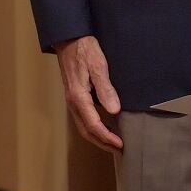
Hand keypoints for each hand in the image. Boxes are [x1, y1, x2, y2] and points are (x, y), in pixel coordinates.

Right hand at [53, 36, 122, 152]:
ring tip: (113, 144)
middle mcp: (73, 103)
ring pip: (83, 127)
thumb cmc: (85, 51)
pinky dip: (94, 128)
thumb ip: (106, 89)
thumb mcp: (99, 66)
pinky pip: (84, 118)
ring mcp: (73, 101)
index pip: (93, 125)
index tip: (120, 145)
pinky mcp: (75, 97)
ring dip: (98, 138)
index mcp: (78, 97)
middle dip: (103, 143)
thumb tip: (114, 110)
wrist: (69, 40)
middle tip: (119, 150)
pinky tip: (105, 128)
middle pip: (86, 131)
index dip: (107, 137)